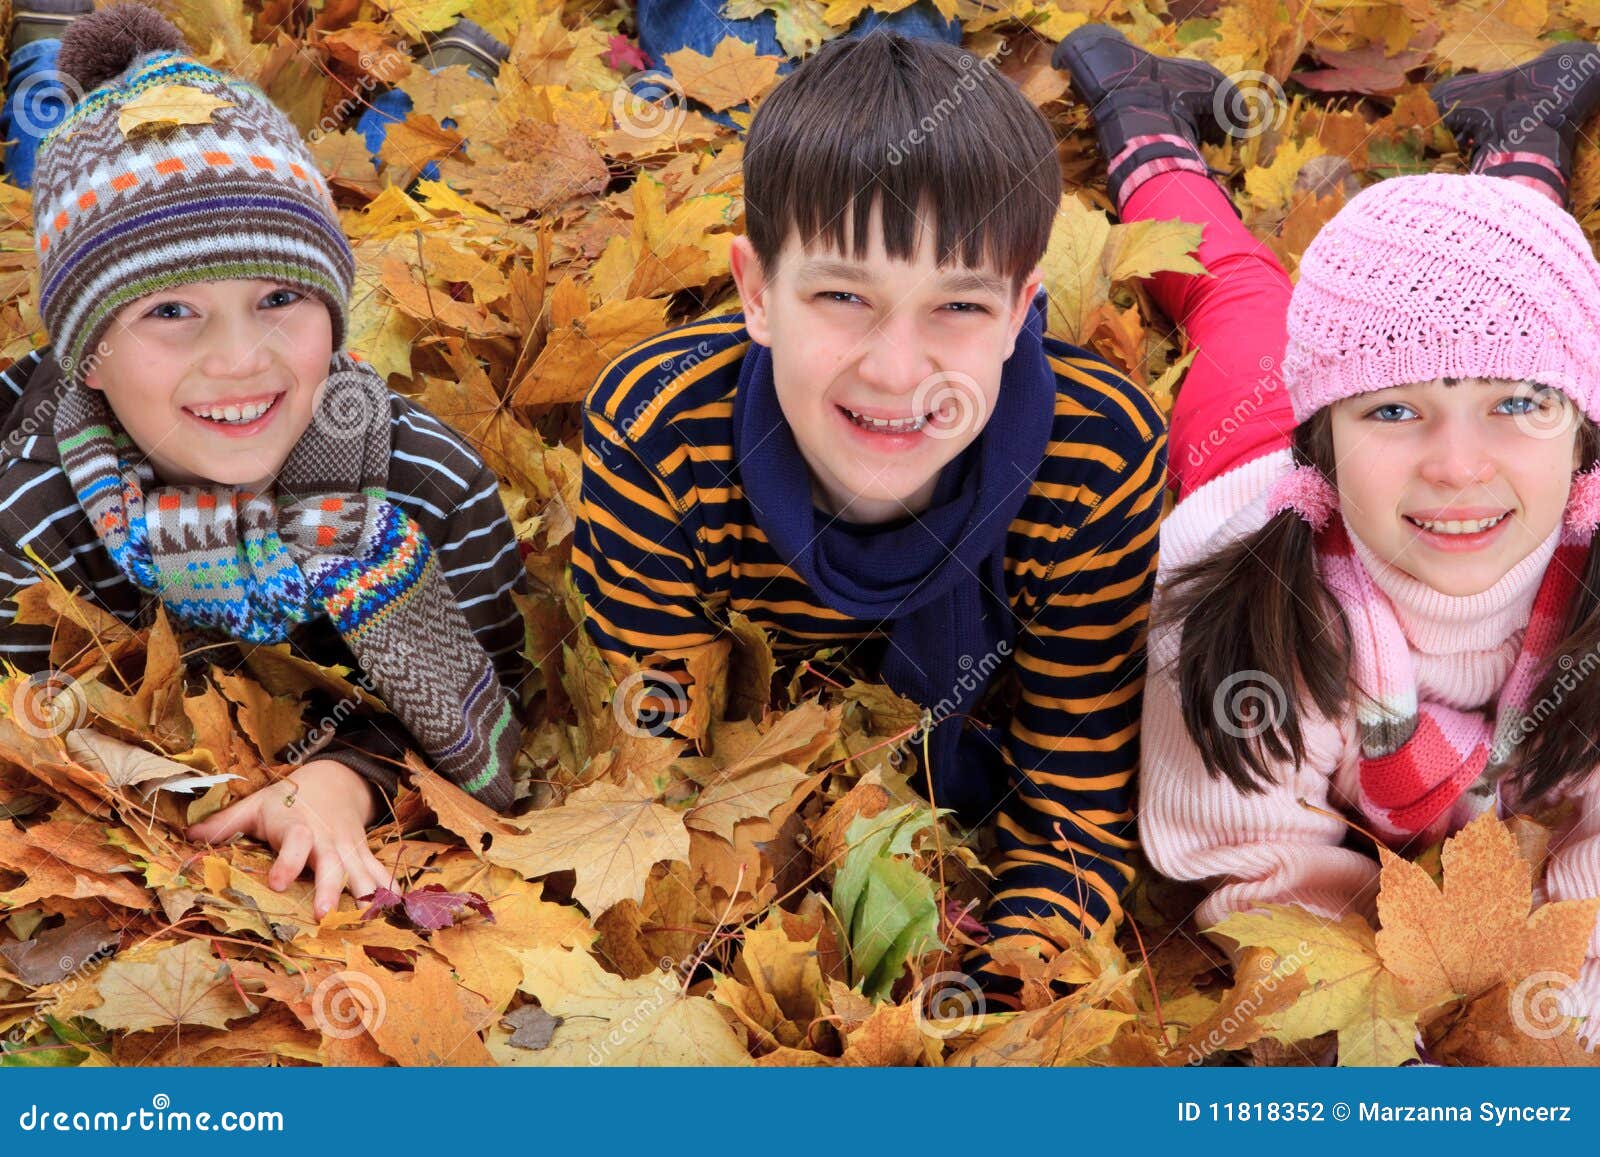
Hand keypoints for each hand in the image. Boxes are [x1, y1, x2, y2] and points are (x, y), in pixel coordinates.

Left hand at [186, 759, 390, 919]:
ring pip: (361, 871)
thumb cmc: (288, 799)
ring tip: (369, 921)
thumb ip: (225, 823)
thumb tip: (188, 838)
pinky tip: (396, 910)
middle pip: (333, 863)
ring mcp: (349, 848)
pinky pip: (379, 872)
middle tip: (325, 914)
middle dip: (331, 888)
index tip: (277, 883)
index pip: (295, 843)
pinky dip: (389, 890)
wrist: (335, 780)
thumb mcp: (256, 805)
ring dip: (366, 895)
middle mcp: (327, 839)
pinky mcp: (364, 854)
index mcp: (298, 827)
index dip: (287, 862)